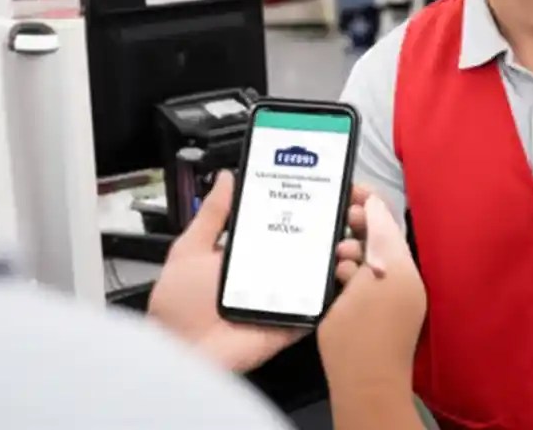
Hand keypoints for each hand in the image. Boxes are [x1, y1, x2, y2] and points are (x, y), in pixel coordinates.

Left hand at [148, 171, 370, 372]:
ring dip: (345, 253)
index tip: (332, 188)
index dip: (311, 206)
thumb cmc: (179, 308)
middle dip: (338, 225)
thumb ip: (212, 215)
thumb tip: (227, 178)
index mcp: (250, 252)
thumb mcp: (190, 250)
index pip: (288, 223)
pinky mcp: (295, 321)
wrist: (182, 354)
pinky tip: (347, 269)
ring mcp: (287, 296)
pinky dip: (341, 288)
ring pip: (327, 271)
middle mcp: (272, 272)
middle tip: (353, 210)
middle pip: (315, 244)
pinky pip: (324, 305)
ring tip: (349, 240)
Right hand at [318, 193, 427, 393]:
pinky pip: (367, 281)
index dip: (369, 201)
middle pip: (380, 239)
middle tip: (336, 217)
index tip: (348, 188)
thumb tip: (374, 205)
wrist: (366, 386)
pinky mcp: (381, 313)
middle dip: (357, 226)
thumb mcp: (364, 276)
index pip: (388, 222)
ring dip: (351, 251)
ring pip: (370, 260)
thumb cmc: (360, 334)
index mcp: (402, 267)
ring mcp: (394, 297)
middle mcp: (403, 278)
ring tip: (334, 253)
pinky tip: (335, 276)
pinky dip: (351, 274)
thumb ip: (374, 237)